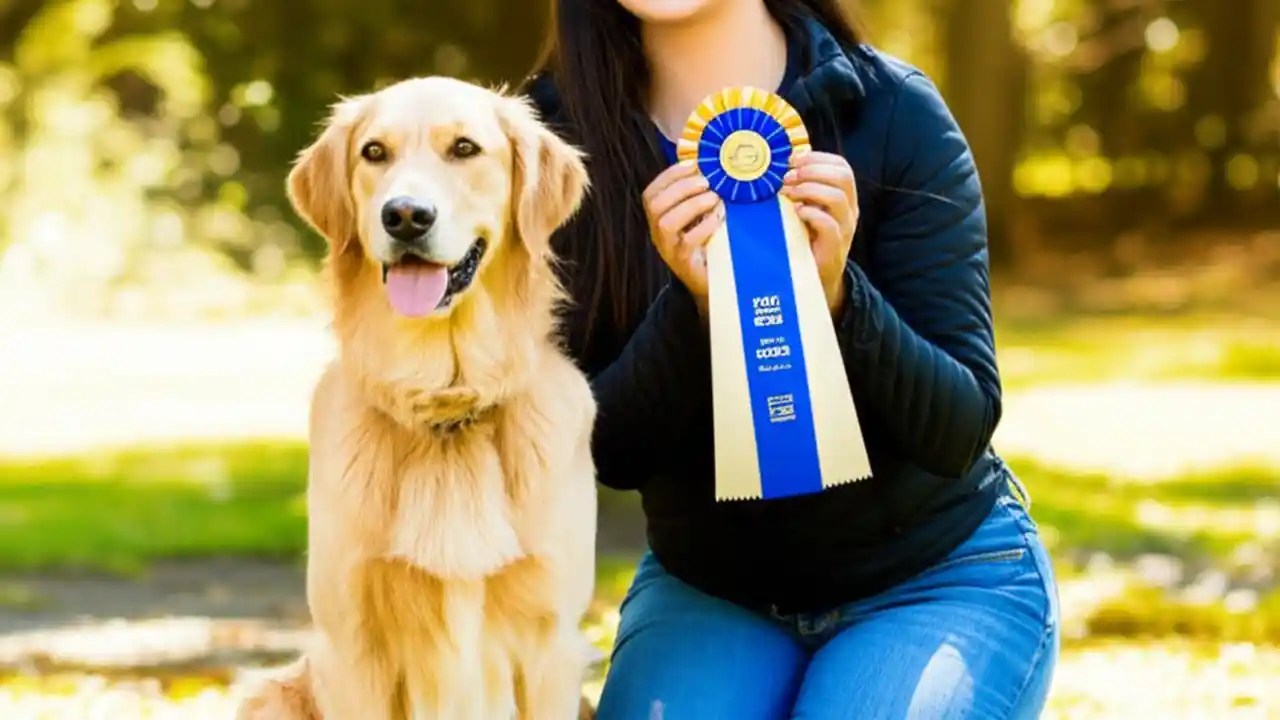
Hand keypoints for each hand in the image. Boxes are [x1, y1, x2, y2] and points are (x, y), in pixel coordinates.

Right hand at [642, 161, 724, 317]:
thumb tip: (709, 166)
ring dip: (691, 205)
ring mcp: (668, 249)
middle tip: (706, 182)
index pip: (651, 192)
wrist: (712, 281)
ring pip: (666, 223)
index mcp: (658, 218)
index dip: (670, 175)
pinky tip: (718, 217)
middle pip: (654, 204)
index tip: (693, 164)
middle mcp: (657, 233)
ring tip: (714, 198)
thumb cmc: (707, 243)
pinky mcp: (683, 262)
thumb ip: (697, 195)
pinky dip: (704, 226)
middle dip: (681, 187)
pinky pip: (687, 242)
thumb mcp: (698, 216)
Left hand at [782, 151, 858, 315]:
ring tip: (788, 194)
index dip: (818, 158)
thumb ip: (801, 190)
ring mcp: (844, 229)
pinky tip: (796, 213)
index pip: (842, 166)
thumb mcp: (806, 210)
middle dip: (813, 170)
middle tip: (787, 176)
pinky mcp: (834, 248)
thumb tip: (779, 167)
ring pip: (838, 197)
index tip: (793, 159)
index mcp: (844, 197)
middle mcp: (849, 210)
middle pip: (843, 176)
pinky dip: (811, 214)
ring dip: (809, 189)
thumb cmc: (806, 241)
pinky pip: (829, 225)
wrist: (815, 279)